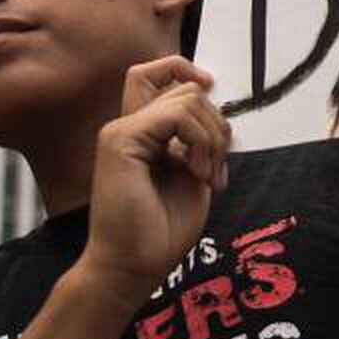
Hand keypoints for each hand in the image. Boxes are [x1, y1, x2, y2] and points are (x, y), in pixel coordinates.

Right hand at [77, 57, 230, 305]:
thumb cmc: (160, 231)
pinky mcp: (120, 140)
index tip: (212, 88)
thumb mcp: (192, 176)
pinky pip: (177, 115)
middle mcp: (127, 126)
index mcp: (142, 134)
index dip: (185, 71)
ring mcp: (120, 131)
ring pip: (187, 98)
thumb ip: (199, 142)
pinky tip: (196, 173)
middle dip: (217, 123)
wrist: (133, 267)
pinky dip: (200, 141)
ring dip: (213, 138)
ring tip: (206, 176)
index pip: (154, 74)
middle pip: (184, 86)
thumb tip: (217, 112)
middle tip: (216, 169)